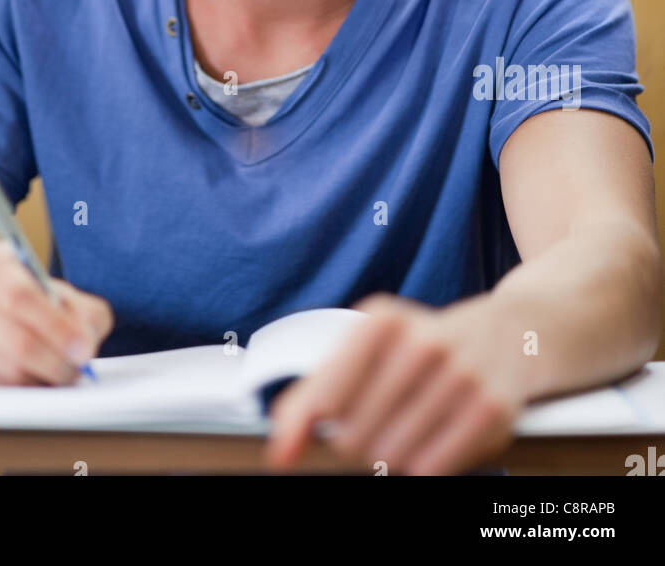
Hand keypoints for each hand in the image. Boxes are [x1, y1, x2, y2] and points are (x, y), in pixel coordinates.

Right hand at [0, 237, 113, 384]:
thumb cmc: (4, 296)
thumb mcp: (38, 283)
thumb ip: (76, 306)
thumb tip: (87, 344)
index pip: (22, 296)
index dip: (58, 327)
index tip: (85, 349)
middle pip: (18, 343)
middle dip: (58, 364)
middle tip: (77, 371)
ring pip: (9, 373)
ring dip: (41, 380)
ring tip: (53, 372)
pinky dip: (18, 390)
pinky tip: (22, 375)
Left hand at [265, 294, 523, 475]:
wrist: (511, 333)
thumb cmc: (426, 346)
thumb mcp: (372, 347)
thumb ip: (318, 391)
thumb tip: (280, 444)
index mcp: (382, 321)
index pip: (323, 395)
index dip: (301, 429)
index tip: (284, 452)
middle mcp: (422, 343)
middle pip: (353, 437)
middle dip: (356, 442)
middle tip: (377, 424)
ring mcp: (460, 375)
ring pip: (391, 457)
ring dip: (391, 456)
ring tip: (409, 428)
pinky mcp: (490, 410)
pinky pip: (431, 468)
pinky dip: (422, 467)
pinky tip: (430, 444)